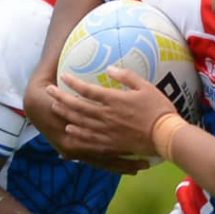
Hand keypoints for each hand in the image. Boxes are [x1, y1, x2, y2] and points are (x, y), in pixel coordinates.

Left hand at [48, 68, 175, 157]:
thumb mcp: (145, 86)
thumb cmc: (158, 109)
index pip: (87, 90)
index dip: (73, 82)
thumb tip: (109, 68)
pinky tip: (70, 130)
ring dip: (65, 114)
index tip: (63, 76)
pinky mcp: (110, 144)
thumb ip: (126, 76)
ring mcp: (106, 131)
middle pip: (77, 106)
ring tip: (55, 108)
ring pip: (79, 122)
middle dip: (61, 97)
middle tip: (49, 91)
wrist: (165, 135)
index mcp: (113, 100)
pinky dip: (77, 134)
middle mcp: (105, 116)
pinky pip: (88, 139)